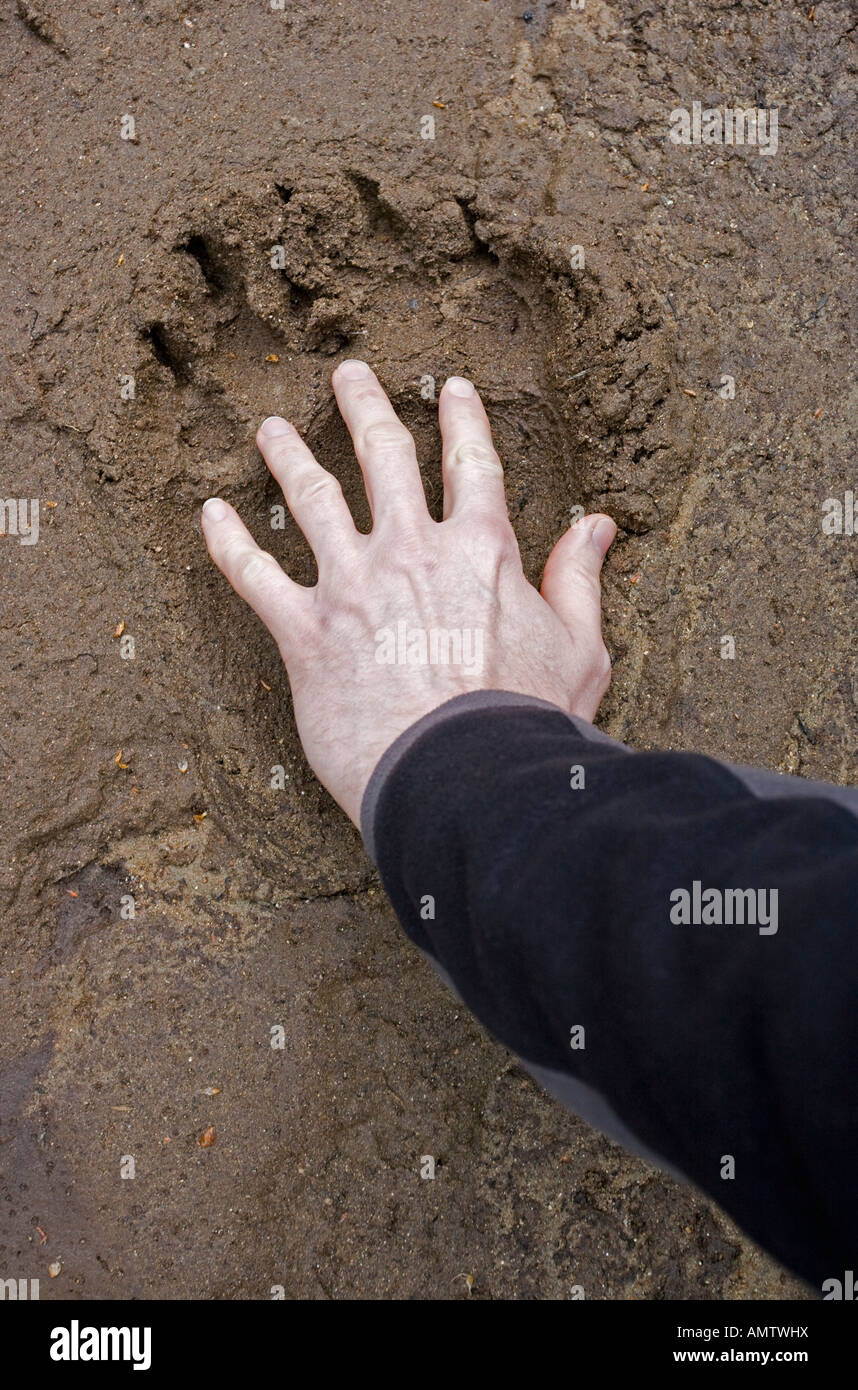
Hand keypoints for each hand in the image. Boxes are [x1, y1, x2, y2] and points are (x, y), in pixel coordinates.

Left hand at [201, 361, 615, 826]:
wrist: (464, 777)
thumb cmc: (528, 722)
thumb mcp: (580, 647)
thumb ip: (579, 580)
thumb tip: (598, 526)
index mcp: (480, 549)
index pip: (471, 464)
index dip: (461, 421)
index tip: (450, 388)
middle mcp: (411, 550)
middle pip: (383, 458)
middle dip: (364, 408)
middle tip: (347, 375)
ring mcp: (352, 586)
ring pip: (311, 499)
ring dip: (288, 457)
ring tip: (269, 428)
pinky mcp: (305, 632)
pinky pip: (254, 575)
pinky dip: (227, 543)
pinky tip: (209, 513)